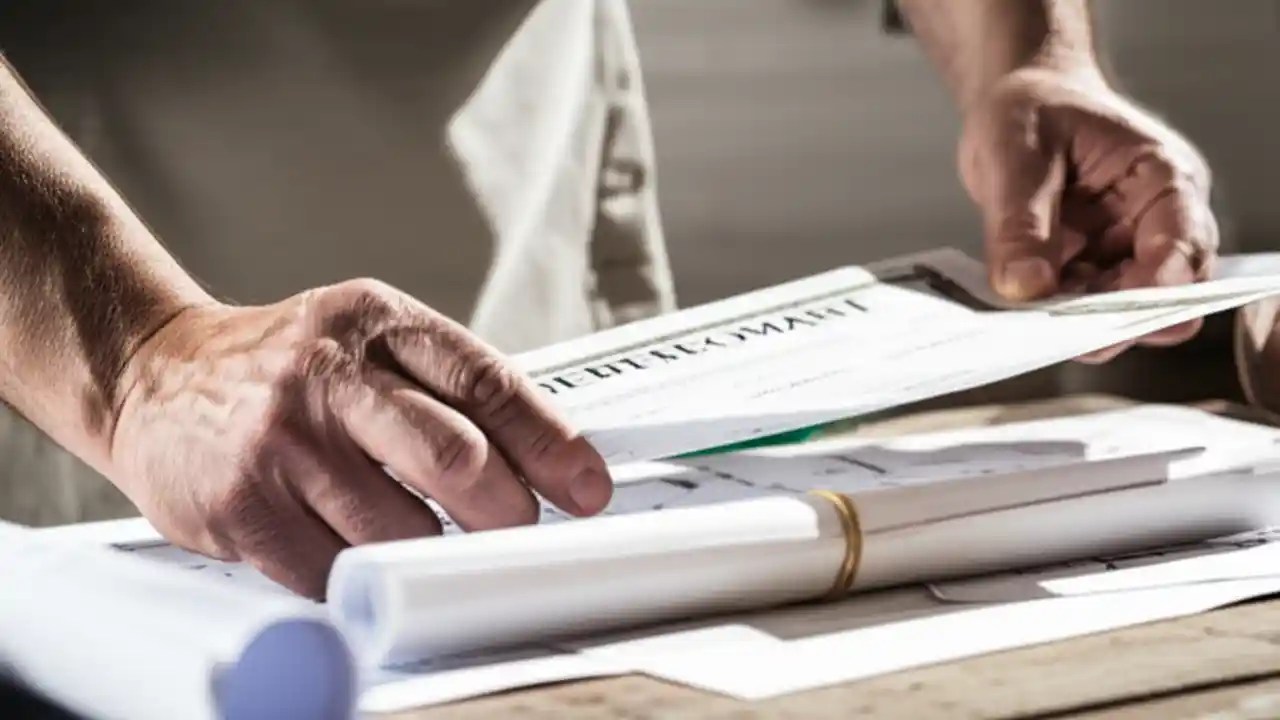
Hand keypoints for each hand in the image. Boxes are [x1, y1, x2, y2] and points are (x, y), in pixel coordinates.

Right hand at [107, 279, 612, 597]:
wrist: (159, 375)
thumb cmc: (286, 364)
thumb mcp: (369, 341)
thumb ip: (449, 389)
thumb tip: (549, 461)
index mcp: (376, 323)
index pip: (488, 385)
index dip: (552, 446)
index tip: (587, 488)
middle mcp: (328, 375)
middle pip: (455, 460)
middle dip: (507, 512)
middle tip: (515, 529)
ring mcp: (281, 442)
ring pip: (401, 529)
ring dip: (430, 549)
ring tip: (418, 532)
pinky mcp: (242, 507)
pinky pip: (336, 571)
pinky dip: (364, 578)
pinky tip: (356, 548)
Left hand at [958, 67, 1218, 361]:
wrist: (1013, 99)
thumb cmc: (1031, 108)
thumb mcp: (1016, 157)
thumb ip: (1020, 224)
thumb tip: (1026, 287)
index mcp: (1163, 178)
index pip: (1184, 242)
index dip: (1157, 286)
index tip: (1115, 313)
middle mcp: (1155, 221)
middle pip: (1164, 291)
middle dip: (1118, 319)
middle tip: (1064, 331)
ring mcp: (1122, 249)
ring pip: (1120, 310)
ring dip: (1081, 323)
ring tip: (1032, 322)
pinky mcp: (1088, 268)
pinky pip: (1080, 306)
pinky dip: (1055, 316)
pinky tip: (1022, 315)